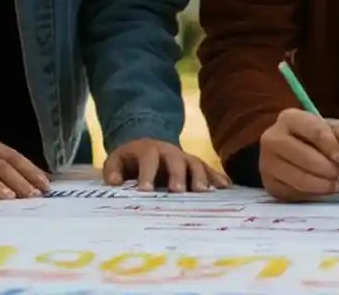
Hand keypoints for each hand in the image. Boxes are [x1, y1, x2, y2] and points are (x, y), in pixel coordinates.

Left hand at [103, 138, 229, 192]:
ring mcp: (185, 157)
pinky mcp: (196, 164)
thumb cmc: (131, 159)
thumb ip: (113, 170)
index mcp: (148, 150)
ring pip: (195, 163)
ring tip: (203, 193)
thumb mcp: (117, 160)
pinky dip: (217, 176)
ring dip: (200, 177)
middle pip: (176, 160)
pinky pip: (209, 169)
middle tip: (177, 191)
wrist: (148, 145)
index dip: (147, 174)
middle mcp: (169, 152)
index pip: (148, 159)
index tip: (145, 191)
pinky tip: (226, 187)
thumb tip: (114, 182)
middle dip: (177, 175)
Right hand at [259, 109, 338, 201]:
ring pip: (300, 179)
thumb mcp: (338, 128)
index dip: (334, 148)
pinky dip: (313, 194)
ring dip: (324, 184)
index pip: (315, 131)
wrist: (298, 151)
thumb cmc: (319, 138)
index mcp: (289, 118)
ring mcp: (267, 162)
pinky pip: (294, 193)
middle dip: (329, 169)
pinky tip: (322, 189)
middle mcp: (272, 138)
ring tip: (336, 183)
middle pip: (306, 157)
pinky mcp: (269, 183)